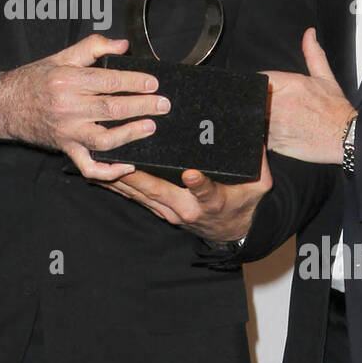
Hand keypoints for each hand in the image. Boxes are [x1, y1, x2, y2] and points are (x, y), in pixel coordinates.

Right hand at [0, 35, 168, 181]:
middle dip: (141, 107)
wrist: (5, 105)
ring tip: (150, 126)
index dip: (134, 83)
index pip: (108, 82)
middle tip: (162, 104)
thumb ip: (93, 47)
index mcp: (68, 82)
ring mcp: (67, 131)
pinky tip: (127, 165)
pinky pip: (88, 166)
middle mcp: (68, 108)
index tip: (153, 83)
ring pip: (104, 139)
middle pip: (111, 110)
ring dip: (130, 134)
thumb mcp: (61, 56)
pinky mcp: (66, 148)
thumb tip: (122, 45)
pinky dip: (109, 170)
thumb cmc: (35, 80)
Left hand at [101, 154, 272, 242]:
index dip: (199, 184)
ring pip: (142, 195)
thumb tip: (255, 130)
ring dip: (121, 181)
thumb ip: (258, 161)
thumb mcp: (259, 185)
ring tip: (102, 164)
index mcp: (213, 201)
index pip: (207, 192)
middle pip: (160, 192)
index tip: (191, 174)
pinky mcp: (160, 209)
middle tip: (122, 161)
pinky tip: (102, 173)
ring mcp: (170, 211)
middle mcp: (187, 208)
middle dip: (139, 177)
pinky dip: (119, 186)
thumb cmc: (244, 203)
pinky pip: (136, 197)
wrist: (232, 232)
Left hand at [264, 28, 355, 163]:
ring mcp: (276, 123)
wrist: (346, 137)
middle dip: (254, 99)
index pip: (258, 78)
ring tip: (269, 117)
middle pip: (251, 97)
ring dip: (254, 115)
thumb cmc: (336, 111)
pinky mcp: (274, 141)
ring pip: (251, 115)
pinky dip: (258, 133)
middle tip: (266, 104)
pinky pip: (256, 134)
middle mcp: (280, 103)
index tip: (263, 89)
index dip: (258, 83)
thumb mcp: (325, 78)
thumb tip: (309, 35)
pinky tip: (270, 131)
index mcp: (290, 85)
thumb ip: (313, 54)